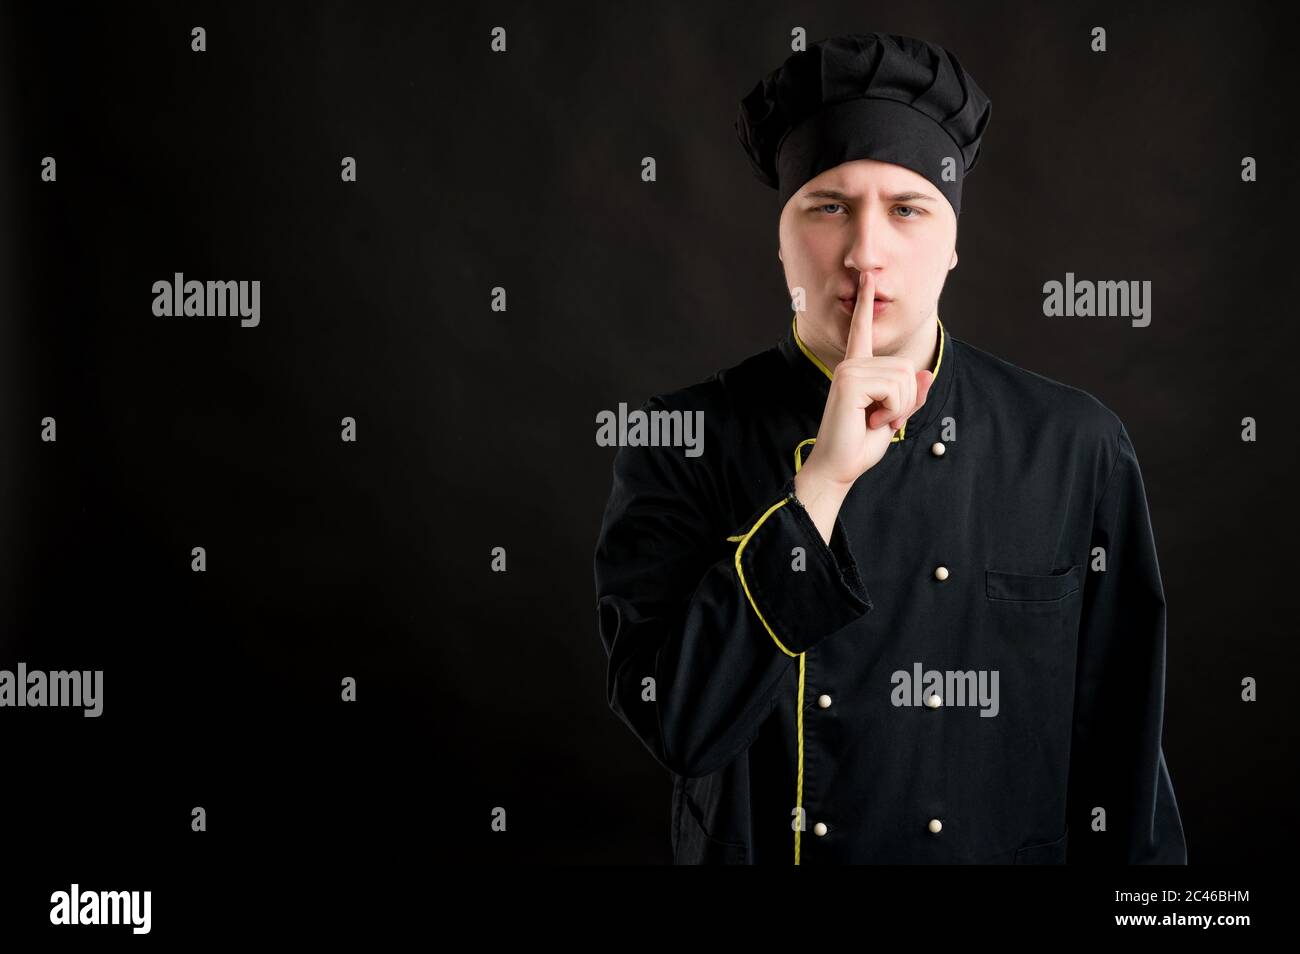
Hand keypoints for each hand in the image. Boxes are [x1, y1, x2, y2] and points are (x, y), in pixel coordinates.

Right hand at [800, 270, 934, 490]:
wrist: (837, 468)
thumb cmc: (859, 445)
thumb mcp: (893, 418)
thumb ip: (910, 396)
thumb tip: (925, 375)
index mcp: (856, 369)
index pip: (861, 331)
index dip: (866, 305)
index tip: (868, 279)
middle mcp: (850, 364)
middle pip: (905, 368)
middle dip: (905, 401)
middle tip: (882, 419)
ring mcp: (849, 370)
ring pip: (903, 379)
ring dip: (899, 408)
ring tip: (874, 421)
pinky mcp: (850, 381)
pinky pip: (895, 389)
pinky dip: (892, 411)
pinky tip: (870, 421)